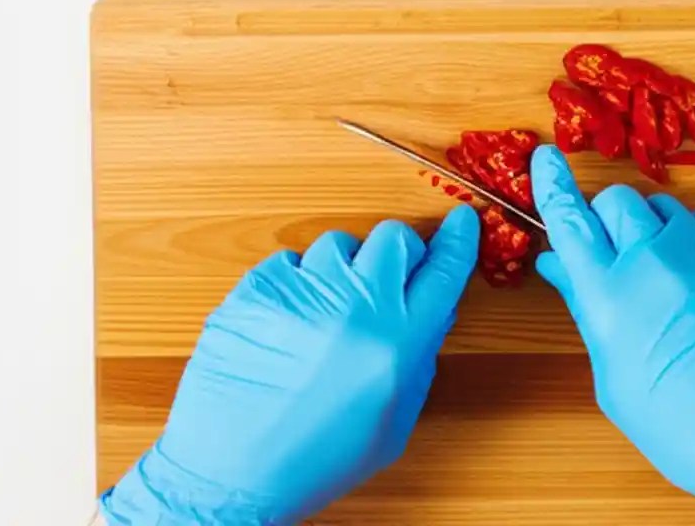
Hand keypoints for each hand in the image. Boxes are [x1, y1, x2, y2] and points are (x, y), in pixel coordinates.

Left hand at [99, 205, 479, 524]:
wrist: (233, 472)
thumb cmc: (317, 457)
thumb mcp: (394, 422)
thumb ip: (420, 358)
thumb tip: (434, 308)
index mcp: (398, 341)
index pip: (444, 269)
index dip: (458, 240)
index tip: (461, 223)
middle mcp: (355, 306)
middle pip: (394, 238)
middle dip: (398, 252)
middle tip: (387, 278)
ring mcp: (302, 292)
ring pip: (338, 243)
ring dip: (342, 269)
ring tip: (327, 312)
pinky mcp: (257, 289)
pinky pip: (289, 262)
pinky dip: (296, 285)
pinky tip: (289, 324)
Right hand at [530, 146, 694, 524]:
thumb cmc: (679, 428)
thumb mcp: (614, 378)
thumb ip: (589, 313)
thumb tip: (561, 269)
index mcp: (608, 298)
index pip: (568, 221)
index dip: (553, 184)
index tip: (546, 158)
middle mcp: (652, 264)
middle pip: (615, 201)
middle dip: (603, 215)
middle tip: (605, 246)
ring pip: (662, 206)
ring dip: (648, 223)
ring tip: (652, 263)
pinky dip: (690, 233)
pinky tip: (690, 265)